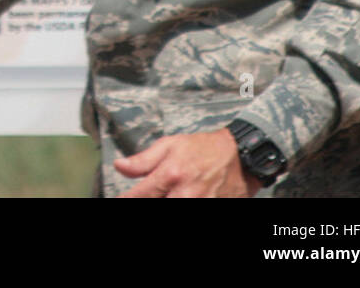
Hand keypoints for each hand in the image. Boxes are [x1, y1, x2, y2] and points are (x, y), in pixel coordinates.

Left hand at [115, 130, 260, 197]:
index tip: (120, 199)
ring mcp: (200, 204)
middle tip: (147, 194)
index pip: (139, 195)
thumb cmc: (203, 148)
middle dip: (147, 201)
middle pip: (156, 204)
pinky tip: (177, 197)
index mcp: (170, 174)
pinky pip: (192, 214)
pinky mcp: (212, 209)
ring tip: (166, 194)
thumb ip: (143, 160)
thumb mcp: (170, 145)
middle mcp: (184, 194)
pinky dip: (182, 203)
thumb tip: (119, 166)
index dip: (125, 199)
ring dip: (165, 201)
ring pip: (172, 209)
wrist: (240, 156)